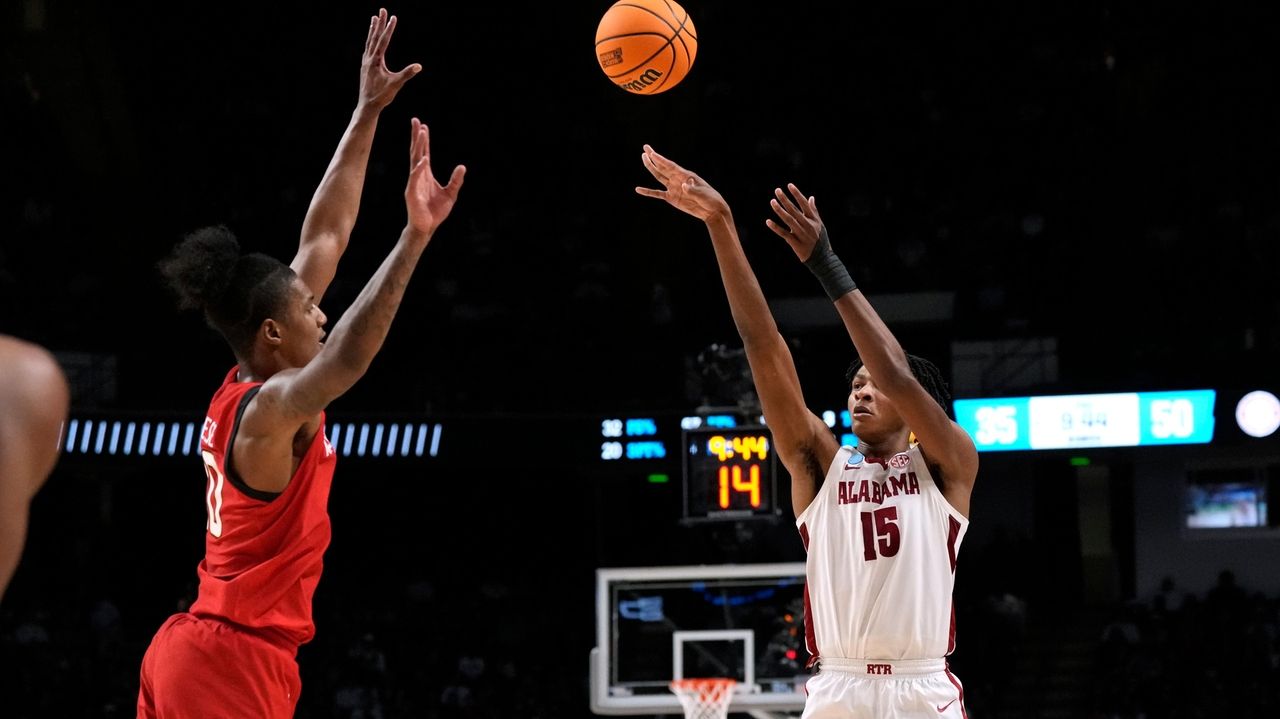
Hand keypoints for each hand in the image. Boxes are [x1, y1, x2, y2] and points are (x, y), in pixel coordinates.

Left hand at [359, 8, 419, 111]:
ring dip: (373, 29)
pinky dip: (370, 41)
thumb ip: (407, 74)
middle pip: (375, 37)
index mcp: (376, 61)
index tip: (393, 17)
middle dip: (379, 23)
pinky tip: (371, 40)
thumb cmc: (382, 96)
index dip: (389, 28)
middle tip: (382, 10)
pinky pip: (368, 49)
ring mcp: (365, 62)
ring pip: (369, 41)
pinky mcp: (365, 67)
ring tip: (374, 18)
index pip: (384, 40)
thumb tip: (419, 66)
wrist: (367, 105)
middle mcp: (368, 58)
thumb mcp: (396, 84)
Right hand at [404, 118, 465, 236]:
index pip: (424, 153)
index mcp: (425, 174)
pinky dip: (419, 168)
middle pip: (417, 151)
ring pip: (415, 160)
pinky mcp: (411, 192)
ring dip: (419, 146)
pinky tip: (423, 159)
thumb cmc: (436, 211)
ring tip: (421, 132)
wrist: (427, 227)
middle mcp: (418, 175)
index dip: (424, 140)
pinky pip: (415, 178)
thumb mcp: (451, 194)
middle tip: (416, 120)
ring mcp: (413, 182)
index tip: (423, 126)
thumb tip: (462, 166)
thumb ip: (456, 180)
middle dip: (417, 136)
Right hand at [634, 145, 728, 221]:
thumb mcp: (702, 194)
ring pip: (659, 176)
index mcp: (686, 175)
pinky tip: (638, 189)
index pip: (670, 166)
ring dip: (651, 168)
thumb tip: (683, 186)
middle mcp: (678, 179)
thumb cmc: (710, 199)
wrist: (712, 210)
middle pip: (663, 167)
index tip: (651, 153)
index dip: (660, 160)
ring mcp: (674, 188)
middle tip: (645, 148)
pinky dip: (648, 192)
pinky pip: (657, 194)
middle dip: (654, 158)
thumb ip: (692, 190)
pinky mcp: (672, 198)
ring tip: (643, 158)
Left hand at [765, 183, 826, 261]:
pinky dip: (776, 228)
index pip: (804, 204)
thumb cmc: (821, 240)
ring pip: (789, 220)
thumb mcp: (820, 224)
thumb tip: (811, 197)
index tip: (789, 185)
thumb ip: (814, 211)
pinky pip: (784, 234)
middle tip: (777, 190)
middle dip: (785, 199)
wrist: (822, 259)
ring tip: (772, 201)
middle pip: (794, 210)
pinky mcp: (795, 243)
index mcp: (813, 220)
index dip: (797, 194)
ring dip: (779, 210)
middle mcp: (807, 225)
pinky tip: (768, 221)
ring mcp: (801, 234)